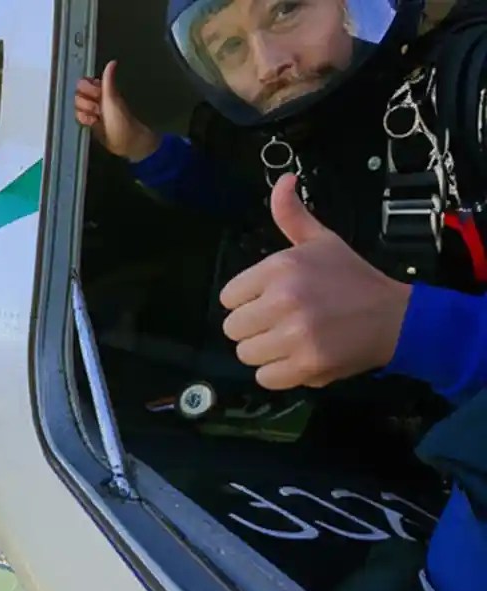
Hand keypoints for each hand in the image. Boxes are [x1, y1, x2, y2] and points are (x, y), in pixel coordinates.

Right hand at [73, 60, 160, 161]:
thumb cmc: (119, 119)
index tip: (94, 96)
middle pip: (78, 96)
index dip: (85, 90)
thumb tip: (112, 62)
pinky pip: (80, 117)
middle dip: (85, 103)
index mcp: (102, 90)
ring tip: (96, 118)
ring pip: (78, 107)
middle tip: (97, 110)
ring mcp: (93, 110)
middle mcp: (97, 98)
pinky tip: (92, 124)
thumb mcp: (111, 98)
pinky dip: (84, 120)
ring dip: (85, 113)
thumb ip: (108, 81)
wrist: (124, 140)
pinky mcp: (91, 122)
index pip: (83, 83)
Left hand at [219, 173, 412, 390]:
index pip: (228, 297)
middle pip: (233, 328)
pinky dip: (278, 373)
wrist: (395, 317)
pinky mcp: (307, 365)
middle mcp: (283, 299)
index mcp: (280, 267)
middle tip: (281, 323)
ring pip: (246, 354)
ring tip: (290, 341)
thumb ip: (292, 215)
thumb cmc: (351, 279)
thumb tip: (283, 179)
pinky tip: (297, 359)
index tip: (270, 301)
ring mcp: (295, 335)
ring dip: (264, 352)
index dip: (247, 301)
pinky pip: (265, 378)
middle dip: (253, 328)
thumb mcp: (321, 241)